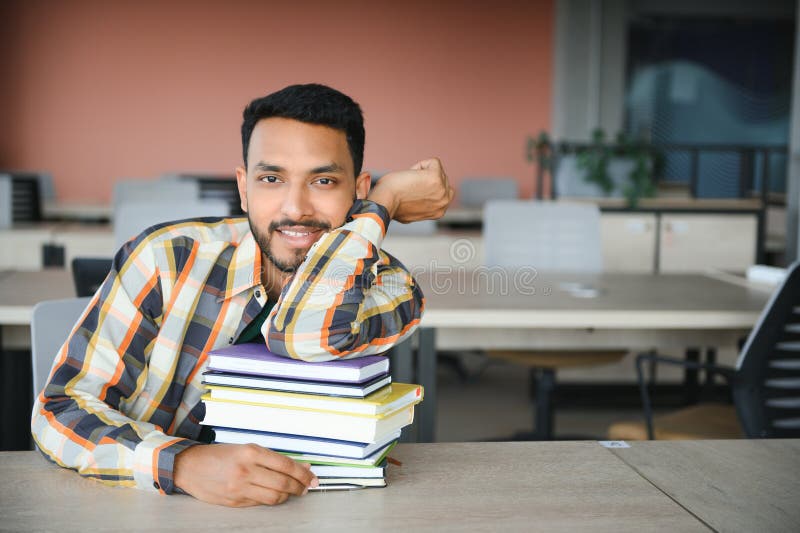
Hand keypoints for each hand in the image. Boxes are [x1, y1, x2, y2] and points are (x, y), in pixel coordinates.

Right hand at [173, 443, 317, 506]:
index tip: (312, 476)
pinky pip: (260, 503)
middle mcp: (246, 470)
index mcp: (250, 452)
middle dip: (299, 486)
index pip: (285, 465)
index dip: (303, 473)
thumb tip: (299, 466)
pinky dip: (270, 499)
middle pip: (283, 483)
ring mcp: (240, 488)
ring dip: (287, 495)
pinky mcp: (235, 502)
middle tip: (307, 486)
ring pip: (274, 497)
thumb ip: (271, 459)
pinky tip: (274, 494)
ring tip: (292, 491)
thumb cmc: (218, 455)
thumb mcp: (246, 449)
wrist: (189, 467)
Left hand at [367, 158, 453, 222]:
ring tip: (409, 183)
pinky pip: (433, 162)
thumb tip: (422, 196)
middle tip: (410, 188)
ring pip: (437, 170)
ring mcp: (441, 189)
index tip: (413, 192)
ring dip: (422, 172)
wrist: (385, 201)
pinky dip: (419, 165)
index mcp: (440, 211)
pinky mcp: (436, 177)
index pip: (443, 191)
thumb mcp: (412, 211)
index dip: (427, 187)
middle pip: (442, 179)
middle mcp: (444, 201)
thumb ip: (423, 205)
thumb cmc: (392, 205)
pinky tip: (410, 176)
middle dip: (426, 179)